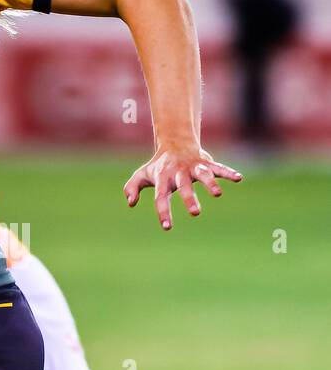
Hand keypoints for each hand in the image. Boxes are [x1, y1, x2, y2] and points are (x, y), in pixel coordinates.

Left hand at [123, 144, 242, 230]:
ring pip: (203, 175)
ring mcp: (194, 167)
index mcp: (163, 178)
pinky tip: (238, 178)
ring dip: (210, 183)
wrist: (175, 142)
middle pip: (184, 186)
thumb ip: (132, 187)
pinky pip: (218, 167)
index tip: (167, 227)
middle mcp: (179, 173)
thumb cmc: (158, 166)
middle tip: (195, 213)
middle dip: (189, 198)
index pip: (161, 197)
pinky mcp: (206, 163)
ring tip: (217, 194)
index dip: (163, 211)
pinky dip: (228, 172)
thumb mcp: (142, 174)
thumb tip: (130, 203)